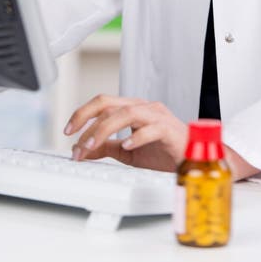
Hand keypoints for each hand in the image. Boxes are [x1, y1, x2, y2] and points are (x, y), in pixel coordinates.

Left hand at [64, 94, 187, 171]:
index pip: (103, 103)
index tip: (68, 131)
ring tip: (91, 146)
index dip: (82, 114)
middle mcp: (143, 107)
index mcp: (132, 109)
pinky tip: (127, 145)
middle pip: (109, 104)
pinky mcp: (168, 129)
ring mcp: (156, 115)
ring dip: (104, 130)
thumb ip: (107, 147)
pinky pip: (151, 128)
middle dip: (87, 121)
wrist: (191, 158)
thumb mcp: (128, 152)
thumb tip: (82, 149)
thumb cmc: (164, 151)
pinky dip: (136, 136)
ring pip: (125, 113)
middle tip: (76, 142)